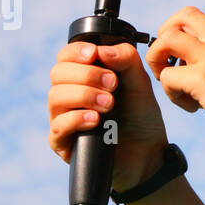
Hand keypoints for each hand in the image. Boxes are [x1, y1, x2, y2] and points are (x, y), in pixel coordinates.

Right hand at [47, 41, 169, 191]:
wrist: (148, 154)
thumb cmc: (141, 117)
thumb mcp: (140, 83)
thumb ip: (127, 60)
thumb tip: (102, 50)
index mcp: (82, 77)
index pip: (66, 57)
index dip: (76, 52)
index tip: (94, 54)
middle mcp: (68, 96)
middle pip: (58, 73)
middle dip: (86, 75)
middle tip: (113, 84)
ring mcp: (63, 119)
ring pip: (55, 97)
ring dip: (84, 95)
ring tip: (109, 104)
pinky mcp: (63, 143)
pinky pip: (58, 126)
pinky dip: (76, 119)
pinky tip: (95, 120)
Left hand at [145, 7, 204, 155]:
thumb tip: (203, 78)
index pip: (203, 25)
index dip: (188, 39)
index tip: (188, 61)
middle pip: (183, 16)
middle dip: (165, 36)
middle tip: (169, 63)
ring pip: (167, 38)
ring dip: (158, 60)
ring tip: (172, 84)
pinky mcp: (204, 78)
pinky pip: (167, 76)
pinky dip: (171, 93)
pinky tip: (192, 107)